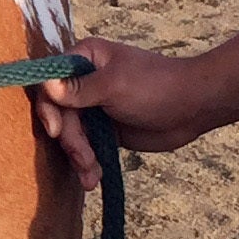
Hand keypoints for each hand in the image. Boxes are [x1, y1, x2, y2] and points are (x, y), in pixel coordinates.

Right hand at [30, 35, 224, 189]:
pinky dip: (88, 163)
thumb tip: (44, 85)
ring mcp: (94, 107)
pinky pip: (87, 147)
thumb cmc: (156, 86)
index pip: (50, 82)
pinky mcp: (105, 130)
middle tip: (84, 158)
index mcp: (85, 59)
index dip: (49, 109)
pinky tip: (93, 178)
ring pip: (71, 134)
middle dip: (71, 140)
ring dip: (78, 156)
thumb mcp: (114, 86)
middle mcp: (84, 81)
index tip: (58, 132)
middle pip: (59, 114)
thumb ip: (78, 89)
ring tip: (91, 175)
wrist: (193, 107)